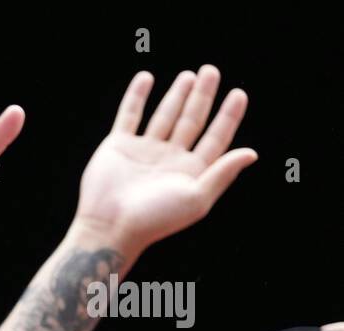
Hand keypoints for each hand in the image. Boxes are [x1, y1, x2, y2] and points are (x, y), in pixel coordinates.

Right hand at [72, 66, 256, 264]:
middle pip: (191, 121)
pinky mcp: (118, 146)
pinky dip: (135, 97)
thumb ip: (223, 173)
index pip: (215, 138)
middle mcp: (169, 158)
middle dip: (202, 96)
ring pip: (164, 116)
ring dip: (176, 95)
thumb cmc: (155, 218)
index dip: (228, 116)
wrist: (111, 226)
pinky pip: (129, 116)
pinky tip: (145, 78)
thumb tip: (252, 153)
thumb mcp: (197, 198)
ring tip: (188, 76)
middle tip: (210, 71)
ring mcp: (143, 151)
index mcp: (190, 171)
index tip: (238, 94)